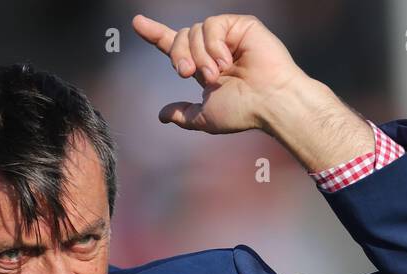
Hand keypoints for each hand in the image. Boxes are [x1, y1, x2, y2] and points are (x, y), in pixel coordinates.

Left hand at [131, 13, 306, 133]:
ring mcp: (228, 36)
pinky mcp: (241, 25)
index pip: (174, 45)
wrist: (270, 103)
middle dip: (179, 56)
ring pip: (194, 31)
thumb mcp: (205, 117)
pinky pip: (212, 25)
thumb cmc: (244, 112)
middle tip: (188, 75)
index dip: (155, 34)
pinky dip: (214, 45)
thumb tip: (161, 115)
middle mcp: (214, 48)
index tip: (137, 23)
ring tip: (218, 74)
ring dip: (200, 55)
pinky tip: (227, 60)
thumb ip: (183, 115)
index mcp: (204, 65)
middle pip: (180, 38)